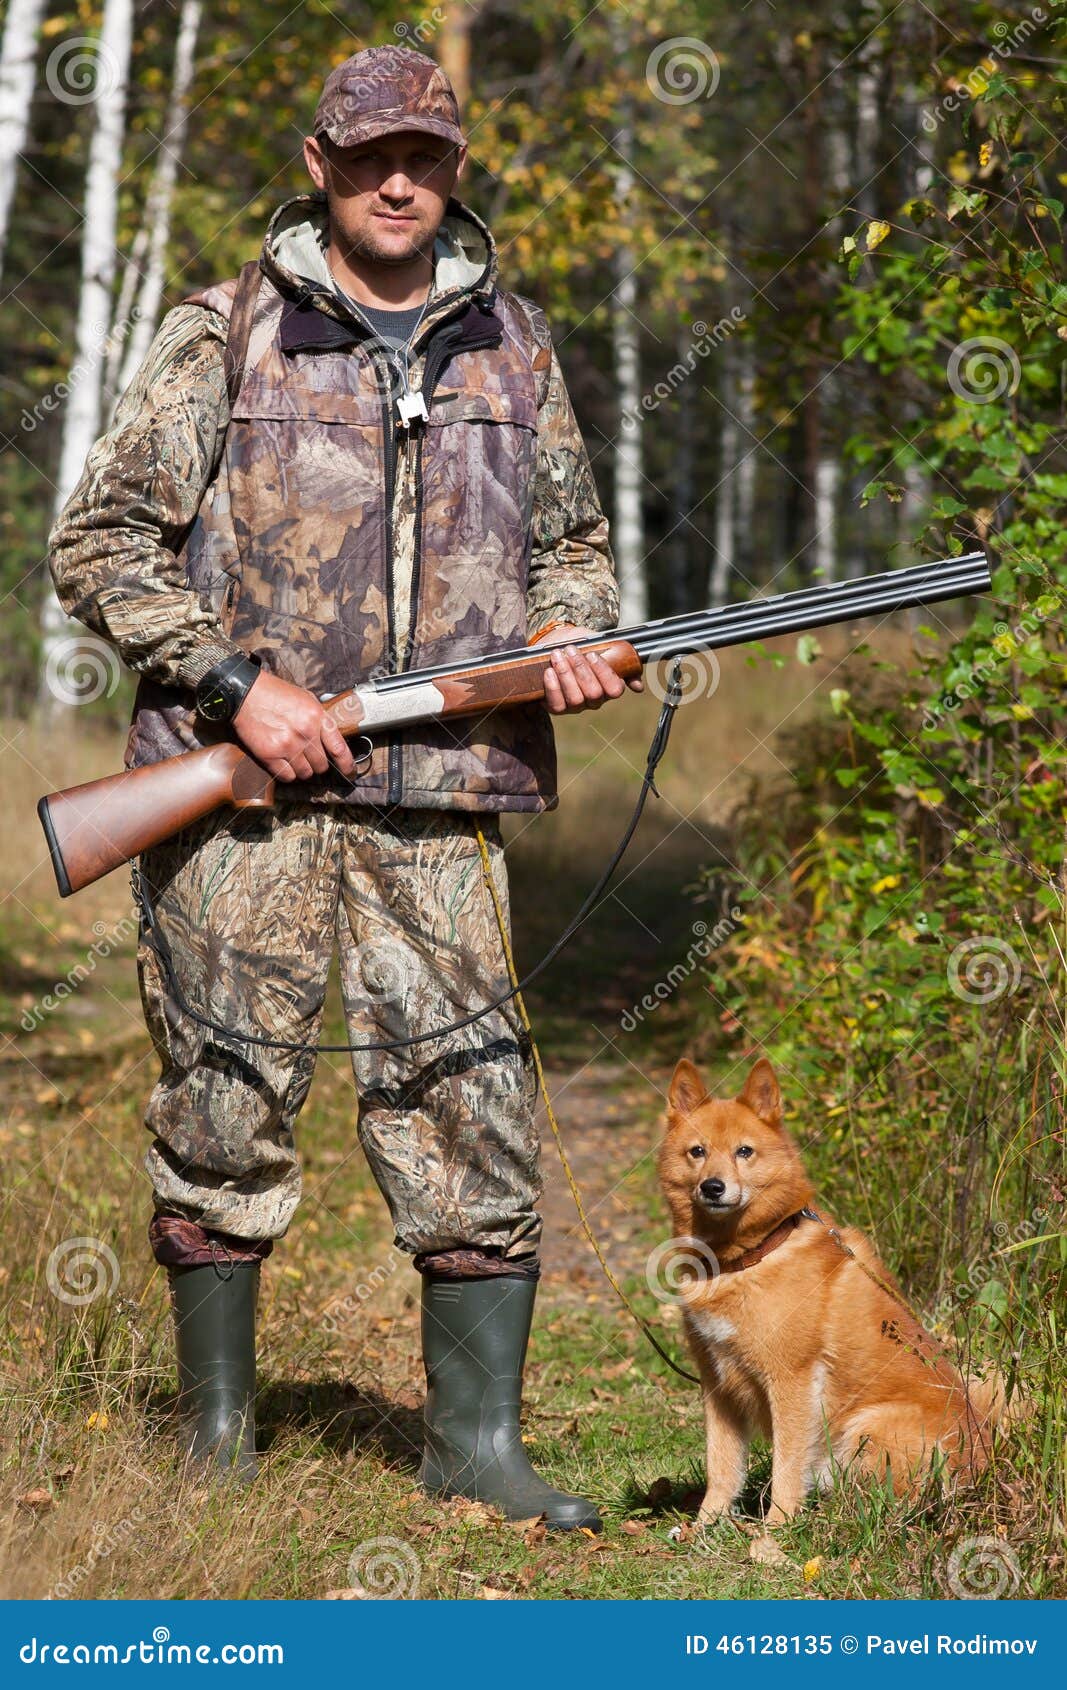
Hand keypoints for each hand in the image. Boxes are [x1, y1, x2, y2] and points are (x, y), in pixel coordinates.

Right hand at [233, 670, 356, 781]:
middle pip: (321, 765)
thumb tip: (331, 738)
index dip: (347, 765)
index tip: (349, 771)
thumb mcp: (306, 699)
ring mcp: (287, 745)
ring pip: (305, 773)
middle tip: (310, 758)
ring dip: (303, 770)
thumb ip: (320, 719)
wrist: (245, 693)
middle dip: (318, 764)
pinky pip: (287, 776)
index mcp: (317, 717)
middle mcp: (305, 733)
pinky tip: (283, 762)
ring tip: (295, 759)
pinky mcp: (269, 755)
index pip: (340, 749)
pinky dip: (287, 773)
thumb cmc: (276, 694)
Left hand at [537, 624, 644, 715]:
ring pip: (575, 699)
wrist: (557, 645)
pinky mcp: (557, 707)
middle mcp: (594, 700)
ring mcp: (575, 706)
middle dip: (581, 669)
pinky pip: (557, 704)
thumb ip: (620, 661)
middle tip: (572, 650)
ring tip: (558, 656)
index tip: (592, 654)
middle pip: (593, 693)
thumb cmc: (581, 647)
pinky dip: (553, 687)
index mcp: (608, 687)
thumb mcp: (601, 647)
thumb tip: (638, 686)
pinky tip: (549, 671)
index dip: (603, 673)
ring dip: (565, 674)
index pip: (614, 689)